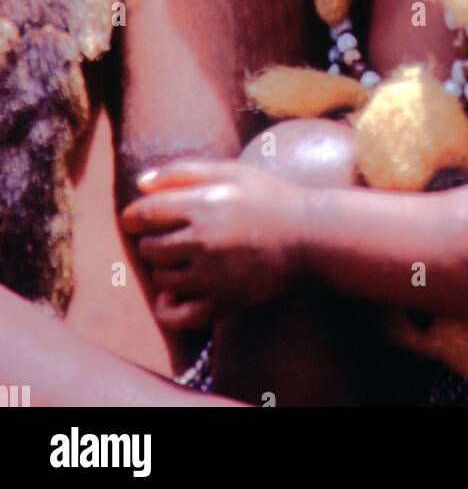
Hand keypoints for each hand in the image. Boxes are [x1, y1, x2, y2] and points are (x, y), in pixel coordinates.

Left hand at [120, 159, 305, 331]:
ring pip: (161, 278)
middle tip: (175, 234)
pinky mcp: (223, 302)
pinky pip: (176, 316)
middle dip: (154, 240)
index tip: (142, 217)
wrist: (311, 237)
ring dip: (166, 268)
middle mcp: (204, 241)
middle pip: (149, 247)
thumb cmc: (270, 198)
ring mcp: (212, 276)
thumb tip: (141, 183)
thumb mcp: (232, 172)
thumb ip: (184, 172)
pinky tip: (175, 294)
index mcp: (203, 205)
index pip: (143, 215)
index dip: (134, 216)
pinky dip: (167, 308)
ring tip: (188, 257)